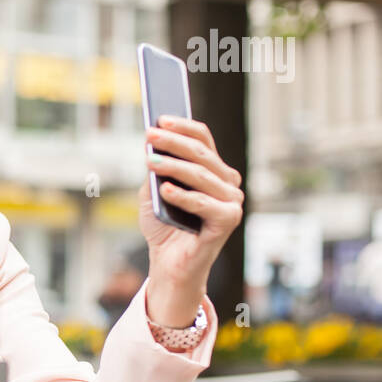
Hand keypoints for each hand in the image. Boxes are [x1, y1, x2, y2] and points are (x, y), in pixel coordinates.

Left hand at [138, 115, 243, 326]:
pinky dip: (183, 196)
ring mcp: (232, 201)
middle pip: (201, 153)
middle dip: (173, 142)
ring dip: (174, 166)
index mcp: (214, 170)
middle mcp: (228, 182)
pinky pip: (204, 203)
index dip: (182, 127)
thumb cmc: (163, 226)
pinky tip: (165, 190)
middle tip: (149, 135)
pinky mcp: (229, 220)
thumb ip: (155, 169)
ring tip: (150, 162)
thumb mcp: (152, 191)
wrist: (168, 263)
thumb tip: (151, 142)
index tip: (159, 119)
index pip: (203, 138)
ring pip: (201, 175)